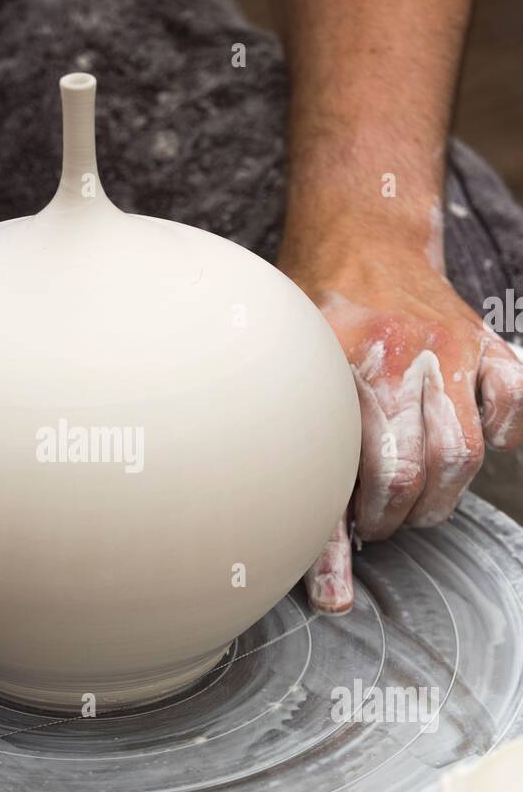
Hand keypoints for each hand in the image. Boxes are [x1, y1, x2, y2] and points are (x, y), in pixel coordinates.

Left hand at [280, 224, 522, 613]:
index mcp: (347, 367)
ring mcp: (449, 348)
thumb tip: (310, 556)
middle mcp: (402, 356)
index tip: (350, 544)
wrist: (359, 235)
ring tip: (416, 502)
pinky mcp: (481, 342)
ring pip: (466, 449)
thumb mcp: (292, 375)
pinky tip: (477, 446)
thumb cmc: (312, 316)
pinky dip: (506, 432)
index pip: (364, 474)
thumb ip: (301, 458)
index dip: (357, 528)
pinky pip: (515, 397)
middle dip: (397, 516)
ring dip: (442, 495)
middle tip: (377, 522)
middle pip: (418, 471)